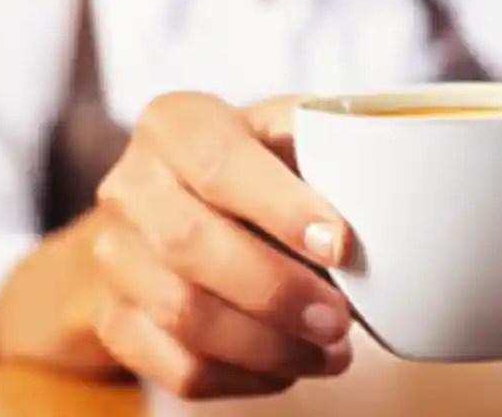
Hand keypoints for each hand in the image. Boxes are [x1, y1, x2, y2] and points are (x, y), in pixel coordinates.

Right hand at [89, 93, 353, 398]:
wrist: (170, 209)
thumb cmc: (251, 169)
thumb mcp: (281, 136)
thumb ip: (323, 144)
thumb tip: (387, 179)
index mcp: (175, 123)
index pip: (219, 163)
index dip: (281, 208)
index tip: (340, 245)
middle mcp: (130, 184)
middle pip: (190, 244)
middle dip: (276, 291)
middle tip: (339, 320)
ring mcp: (113, 255)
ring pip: (182, 313)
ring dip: (267, 345)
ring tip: (329, 352)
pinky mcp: (114, 320)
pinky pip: (175, 365)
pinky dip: (243, 378)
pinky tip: (288, 368)